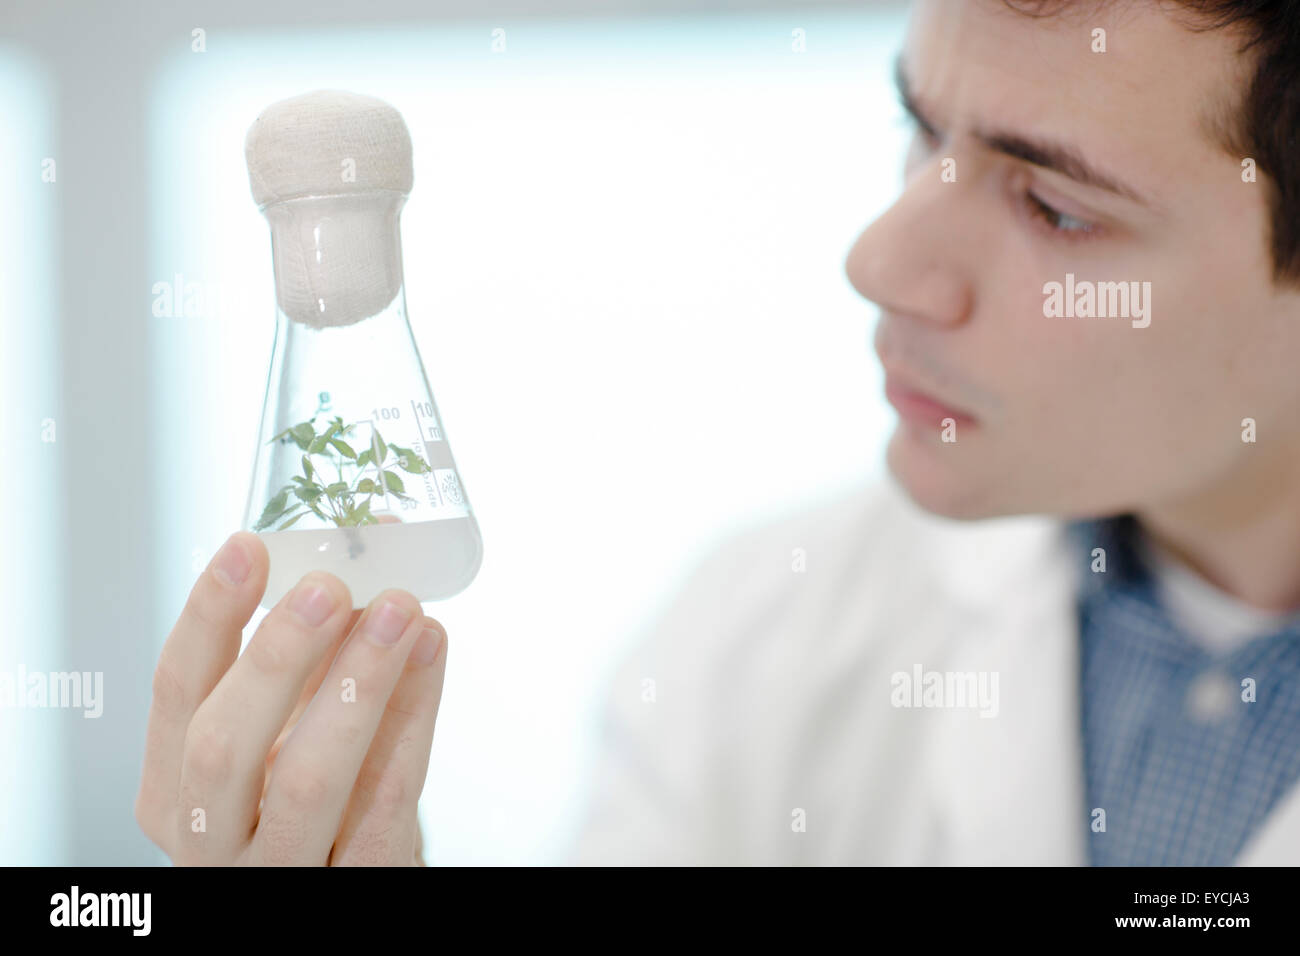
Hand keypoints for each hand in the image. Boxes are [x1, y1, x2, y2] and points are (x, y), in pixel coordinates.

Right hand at [135, 530, 447, 864]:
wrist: (351, 884)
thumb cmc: (315, 808)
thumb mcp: (289, 735)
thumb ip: (315, 653)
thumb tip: (366, 541)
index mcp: (176, 789)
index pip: (176, 693)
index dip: (209, 617)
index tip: (248, 548)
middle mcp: (211, 843)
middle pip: (224, 746)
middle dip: (278, 656)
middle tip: (329, 586)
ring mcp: (280, 873)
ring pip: (308, 781)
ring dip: (358, 683)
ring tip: (401, 611)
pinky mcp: (356, 884)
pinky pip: (385, 802)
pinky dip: (412, 720)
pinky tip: (429, 656)